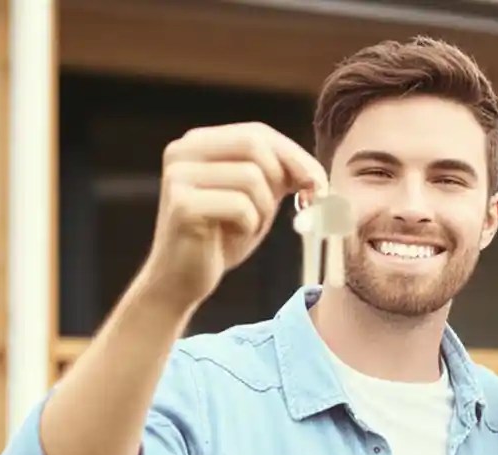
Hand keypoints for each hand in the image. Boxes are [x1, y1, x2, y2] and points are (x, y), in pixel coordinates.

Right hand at [140, 122, 327, 310]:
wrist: (182, 278)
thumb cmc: (223, 236)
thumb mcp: (257, 197)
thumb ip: (280, 175)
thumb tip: (316, 175)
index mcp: (200, 142)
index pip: (258, 132)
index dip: (295, 155)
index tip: (319, 183)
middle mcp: (183, 150)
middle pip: (254, 144)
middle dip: (283, 176)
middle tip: (295, 205)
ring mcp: (179, 176)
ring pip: (251, 177)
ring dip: (264, 209)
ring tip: (247, 227)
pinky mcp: (182, 205)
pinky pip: (240, 206)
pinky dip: (249, 226)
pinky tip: (231, 238)